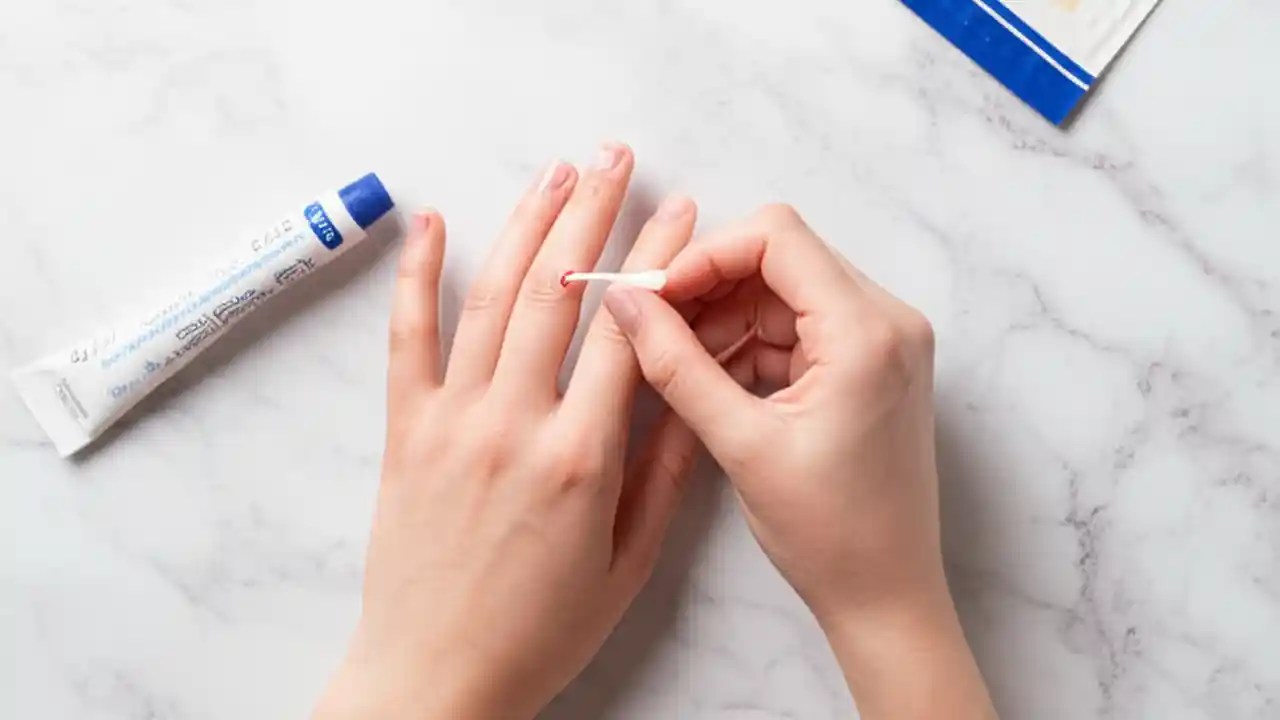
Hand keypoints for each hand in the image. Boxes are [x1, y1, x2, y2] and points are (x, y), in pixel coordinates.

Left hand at [314, 145, 702, 719]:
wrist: (436, 678)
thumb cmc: (539, 632)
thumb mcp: (628, 564)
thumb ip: (663, 473)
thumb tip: (688, 390)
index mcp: (581, 459)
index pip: (628, 332)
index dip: (658, 260)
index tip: (680, 210)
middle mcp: (514, 425)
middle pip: (558, 292)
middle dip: (594, 213)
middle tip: (616, 158)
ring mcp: (451, 422)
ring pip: (491, 299)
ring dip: (527, 225)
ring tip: (557, 172)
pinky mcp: (404, 433)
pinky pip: (407, 339)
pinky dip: (417, 276)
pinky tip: (434, 224)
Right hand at [604, 205, 995, 718]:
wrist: (887, 596)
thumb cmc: (829, 533)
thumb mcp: (740, 444)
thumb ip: (675, 364)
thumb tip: (624, 301)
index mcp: (867, 331)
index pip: (776, 237)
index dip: (704, 257)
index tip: (653, 296)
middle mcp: (888, 321)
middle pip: (781, 260)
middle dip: (710, 289)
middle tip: (653, 330)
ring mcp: (885, 342)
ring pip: (785, 294)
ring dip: (727, 321)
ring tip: (681, 370)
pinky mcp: (872, 366)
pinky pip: (800, 329)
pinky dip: (752, 347)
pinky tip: (714, 384)